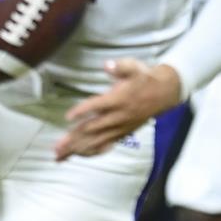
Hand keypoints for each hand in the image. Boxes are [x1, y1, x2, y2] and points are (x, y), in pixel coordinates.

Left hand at [56, 58, 181, 160]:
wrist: (164, 93)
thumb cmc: (144, 79)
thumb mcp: (134, 67)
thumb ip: (121, 66)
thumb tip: (107, 65)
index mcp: (118, 99)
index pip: (98, 106)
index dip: (82, 111)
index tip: (68, 117)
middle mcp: (118, 116)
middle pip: (93, 129)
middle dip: (73, 139)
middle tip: (56, 148)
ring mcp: (120, 127)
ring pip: (97, 140)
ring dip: (78, 148)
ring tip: (60, 155)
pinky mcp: (122, 133)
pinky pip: (106, 145)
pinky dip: (92, 151)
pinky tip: (78, 156)